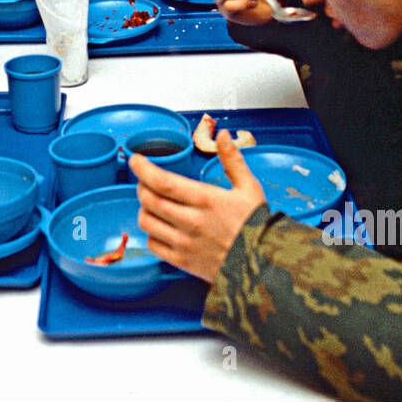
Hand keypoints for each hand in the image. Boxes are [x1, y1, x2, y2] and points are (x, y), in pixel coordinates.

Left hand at [132, 131, 266, 281]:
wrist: (264, 265)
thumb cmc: (257, 226)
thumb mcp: (249, 188)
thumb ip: (233, 160)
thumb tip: (223, 136)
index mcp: (206, 200)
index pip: (162, 181)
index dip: (143, 169)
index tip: (136, 160)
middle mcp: (191, 221)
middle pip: (148, 200)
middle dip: (141, 186)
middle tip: (145, 180)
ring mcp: (184, 243)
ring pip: (146, 221)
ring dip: (144, 208)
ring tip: (153, 202)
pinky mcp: (182, 262)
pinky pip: (152, 245)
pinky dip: (151, 233)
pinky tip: (161, 226)